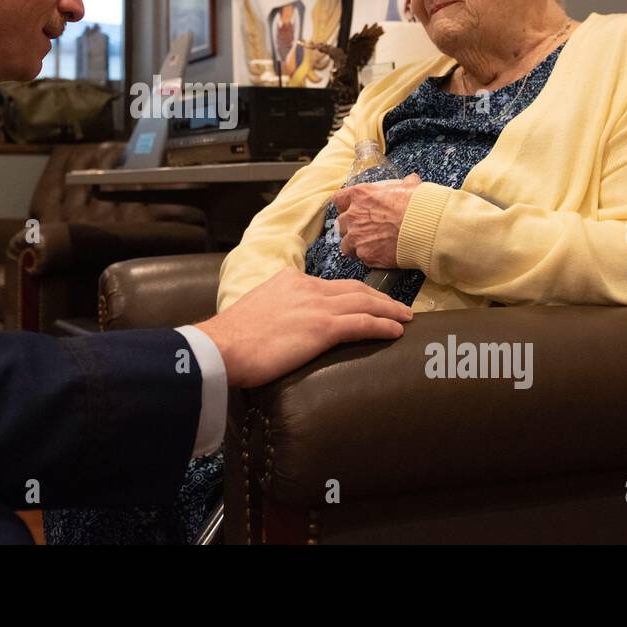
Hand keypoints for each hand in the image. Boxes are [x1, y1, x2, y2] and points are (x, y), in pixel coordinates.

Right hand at [196, 267, 411, 387]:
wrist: (221, 347)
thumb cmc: (231, 338)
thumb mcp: (255, 310)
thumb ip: (274, 310)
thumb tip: (280, 326)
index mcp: (289, 280)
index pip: (330, 285)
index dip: (353, 294)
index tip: (366, 301)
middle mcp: (306, 287)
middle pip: (354, 289)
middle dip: (379, 298)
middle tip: (397, 308)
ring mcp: (316, 306)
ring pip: (364, 303)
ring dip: (389, 310)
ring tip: (405, 318)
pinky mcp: (322, 328)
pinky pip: (362, 324)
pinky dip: (382, 326)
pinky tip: (396, 331)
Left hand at [333, 173, 422, 266]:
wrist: (426, 229)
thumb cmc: (417, 205)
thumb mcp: (410, 186)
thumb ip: (404, 184)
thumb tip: (411, 180)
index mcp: (360, 195)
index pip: (339, 199)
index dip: (346, 205)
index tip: (352, 209)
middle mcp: (353, 216)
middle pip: (341, 223)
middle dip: (351, 227)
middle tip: (365, 229)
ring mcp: (357, 237)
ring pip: (346, 244)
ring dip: (355, 245)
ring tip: (370, 245)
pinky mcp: (366, 254)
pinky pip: (361, 258)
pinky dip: (369, 257)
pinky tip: (380, 254)